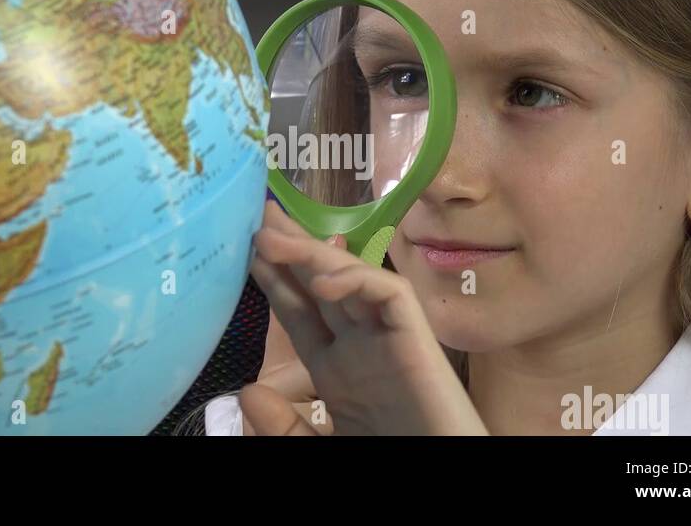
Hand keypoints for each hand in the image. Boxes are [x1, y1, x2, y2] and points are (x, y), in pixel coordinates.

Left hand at [243, 201, 487, 435]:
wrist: (442, 474)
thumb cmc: (389, 457)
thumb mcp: (319, 447)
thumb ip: (283, 426)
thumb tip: (248, 390)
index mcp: (336, 369)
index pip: (300, 312)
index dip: (274, 281)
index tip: (248, 252)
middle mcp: (361, 345)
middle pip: (322, 283)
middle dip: (293, 249)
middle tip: (261, 215)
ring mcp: (389, 340)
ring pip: (353, 279)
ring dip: (313, 254)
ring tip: (272, 237)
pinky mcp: (419, 341)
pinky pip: (390, 295)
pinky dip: (360, 280)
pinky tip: (324, 282)